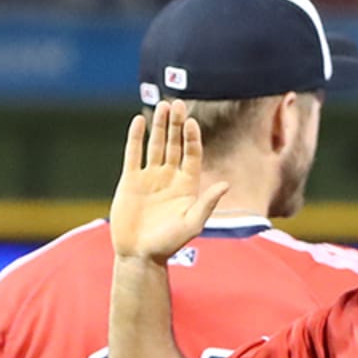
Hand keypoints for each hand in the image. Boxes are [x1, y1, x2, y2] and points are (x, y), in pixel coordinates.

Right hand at [109, 100, 228, 261]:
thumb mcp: (193, 223)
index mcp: (188, 185)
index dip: (192, 138)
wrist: (140, 254)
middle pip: (175, 144)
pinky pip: (134, 154)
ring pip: (156, 145)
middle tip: (178, 103)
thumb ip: (208, 202)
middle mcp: (170, 177)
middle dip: (177, 125)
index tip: (192, 122)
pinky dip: (136, 138)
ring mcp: (150, 177)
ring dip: (159, 126)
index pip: (192, 154)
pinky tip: (140, 121)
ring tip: (163, 105)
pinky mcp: (131, 180)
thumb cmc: (170, 242)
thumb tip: (226, 184)